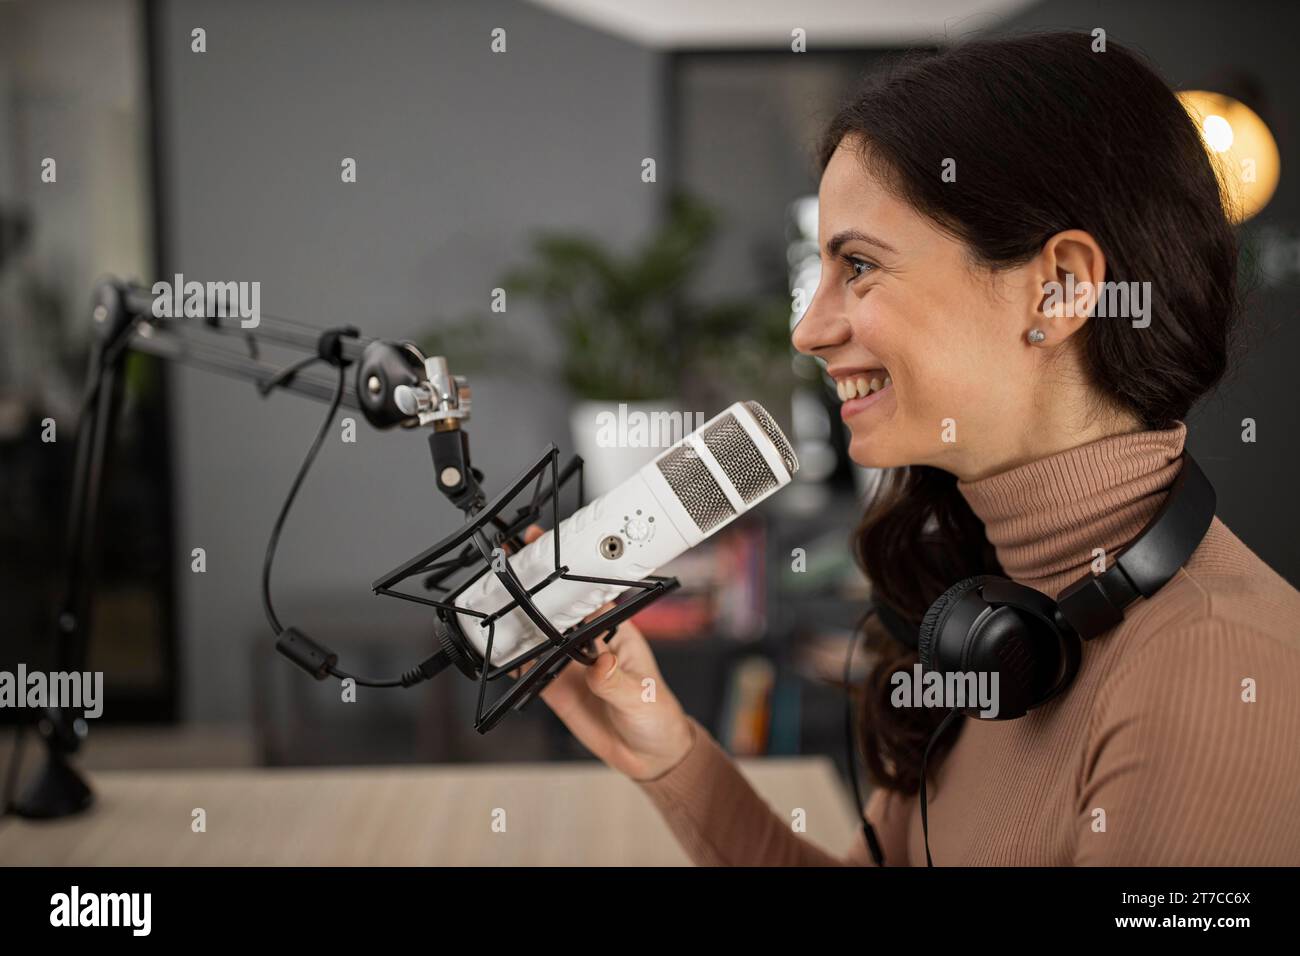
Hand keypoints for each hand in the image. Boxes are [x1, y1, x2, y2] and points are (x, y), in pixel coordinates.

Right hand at [514, 525, 695, 780]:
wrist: (648, 756)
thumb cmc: (658, 716)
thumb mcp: (642, 697)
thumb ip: (617, 681)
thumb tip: (599, 665)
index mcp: (615, 632)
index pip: (590, 598)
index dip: (572, 578)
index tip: (554, 561)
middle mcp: (589, 644)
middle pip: (559, 613)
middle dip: (539, 595)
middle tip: (516, 578)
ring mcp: (570, 665)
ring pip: (540, 639)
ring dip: (522, 626)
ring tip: (501, 611)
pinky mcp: (556, 688)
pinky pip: (530, 671)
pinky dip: (515, 663)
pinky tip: (502, 655)